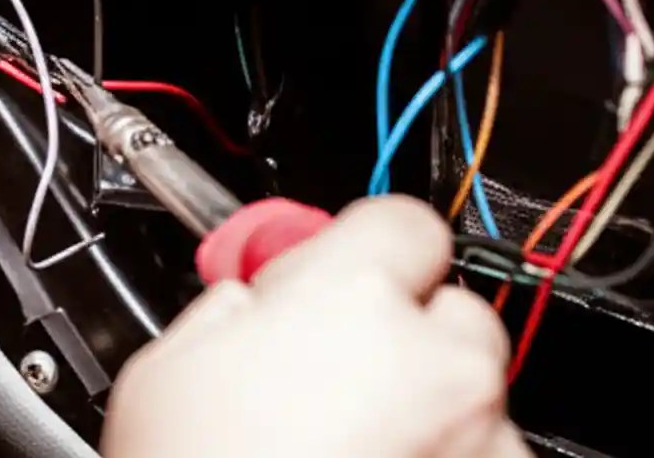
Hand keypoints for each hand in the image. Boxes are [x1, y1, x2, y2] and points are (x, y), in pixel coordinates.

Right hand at [102, 196, 528, 457]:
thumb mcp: (168, 369)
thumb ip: (234, 309)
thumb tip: (258, 296)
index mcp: (350, 299)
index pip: (404, 219)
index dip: (368, 250)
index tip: (346, 277)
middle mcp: (434, 360)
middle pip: (450, 309)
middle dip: (404, 335)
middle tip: (341, 378)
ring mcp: (479, 437)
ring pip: (470, 394)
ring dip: (425, 412)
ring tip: (348, 455)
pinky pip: (484, 457)